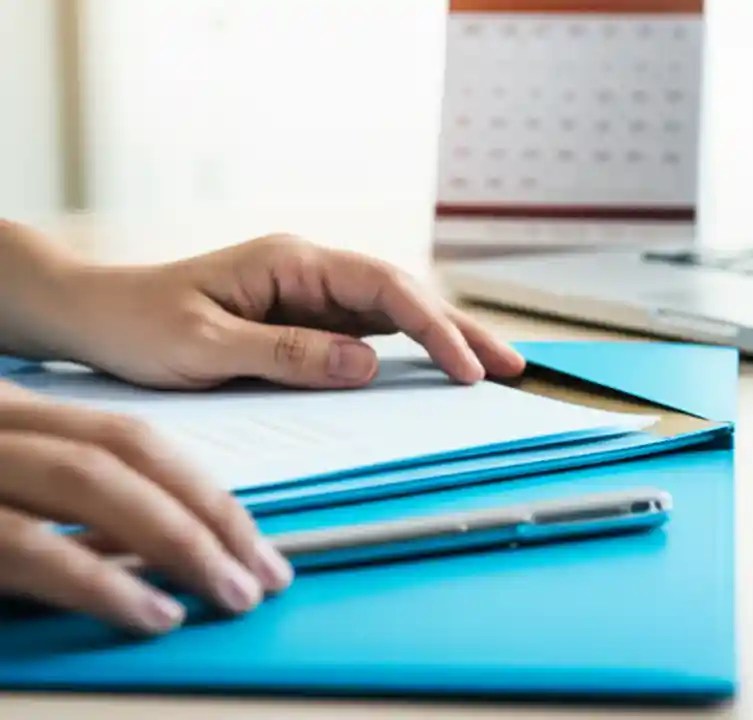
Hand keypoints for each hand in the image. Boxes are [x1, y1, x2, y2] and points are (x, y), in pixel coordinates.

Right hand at [0, 381, 292, 633]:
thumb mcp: (11, 491)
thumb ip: (77, 511)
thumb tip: (168, 554)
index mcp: (17, 416)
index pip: (131, 439)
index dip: (205, 493)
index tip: (259, 548)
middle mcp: (0, 426)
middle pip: (123, 452)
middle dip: (207, 515)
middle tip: (263, 576)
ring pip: (87, 481)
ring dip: (174, 540)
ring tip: (230, 593)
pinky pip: (28, 546)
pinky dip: (100, 581)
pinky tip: (153, 612)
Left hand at [53, 234, 524, 389]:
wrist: (98, 316)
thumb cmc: (140, 325)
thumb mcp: (205, 347)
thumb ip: (287, 353)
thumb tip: (369, 364)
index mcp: (291, 263)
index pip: (383, 290)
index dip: (432, 328)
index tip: (465, 369)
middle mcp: (310, 272)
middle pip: (404, 295)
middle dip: (460, 330)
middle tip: (512, 366)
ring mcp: (312, 296)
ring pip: (395, 314)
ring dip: (444, 339)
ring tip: (494, 369)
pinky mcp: (306, 322)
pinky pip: (369, 336)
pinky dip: (409, 353)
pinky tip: (438, 371)